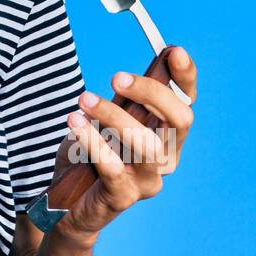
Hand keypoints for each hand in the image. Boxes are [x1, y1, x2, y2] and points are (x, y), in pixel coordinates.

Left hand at [51, 46, 196, 239]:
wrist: (67, 204)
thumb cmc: (91, 154)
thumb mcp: (109, 119)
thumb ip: (127, 97)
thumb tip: (149, 61)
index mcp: (167, 136)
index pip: (187, 103)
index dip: (186, 77)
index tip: (174, 51)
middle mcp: (166, 158)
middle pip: (180, 121)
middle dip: (151, 92)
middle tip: (116, 76)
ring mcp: (147, 180)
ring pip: (147, 145)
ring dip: (114, 116)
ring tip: (84, 99)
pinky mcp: (123, 197)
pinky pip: (112, 166)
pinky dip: (92, 140)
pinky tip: (75, 123)